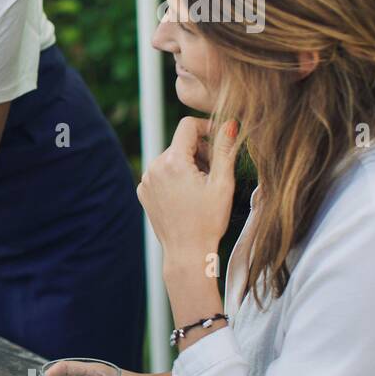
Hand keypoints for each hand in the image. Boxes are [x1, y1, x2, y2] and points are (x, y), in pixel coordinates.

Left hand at [137, 117, 237, 260]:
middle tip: (217, 172)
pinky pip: (162, 174)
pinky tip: (189, 196)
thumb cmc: (208, 220)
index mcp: (172, 161)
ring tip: (204, 187)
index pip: (187, 126)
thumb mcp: (223, 182)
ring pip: (172, 159)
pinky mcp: (144, 192)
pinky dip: (176, 178)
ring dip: (189, 165)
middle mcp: (153, 167)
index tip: (221, 139)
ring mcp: (146, 181)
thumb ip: (225, 149)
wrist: (187, 252)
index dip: (207, 127)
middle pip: (181, 143)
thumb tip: (230, 123)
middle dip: (201, 151)